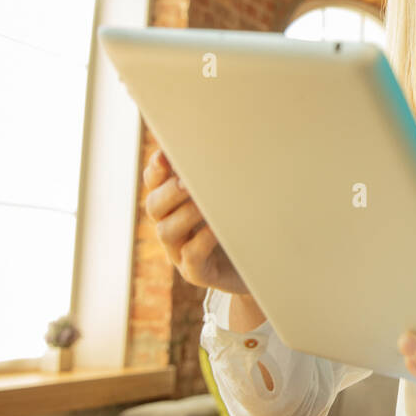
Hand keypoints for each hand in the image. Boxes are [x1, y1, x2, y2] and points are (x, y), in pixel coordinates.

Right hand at [143, 149, 248, 293]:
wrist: (261, 266)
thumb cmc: (242, 224)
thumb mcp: (230, 196)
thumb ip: (220, 174)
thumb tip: (225, 142)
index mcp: (175, 205)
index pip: (154, 184)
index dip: (155, 170)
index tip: (163, 156)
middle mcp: (172, 227)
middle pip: (154, 206)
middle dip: (168, 192)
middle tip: (187, 182)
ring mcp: (180, 252)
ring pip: (166, 231)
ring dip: (184, 214)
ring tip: (204, 204)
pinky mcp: (197, 273)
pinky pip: (190, 257)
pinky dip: (200, 241)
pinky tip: (215, 229)